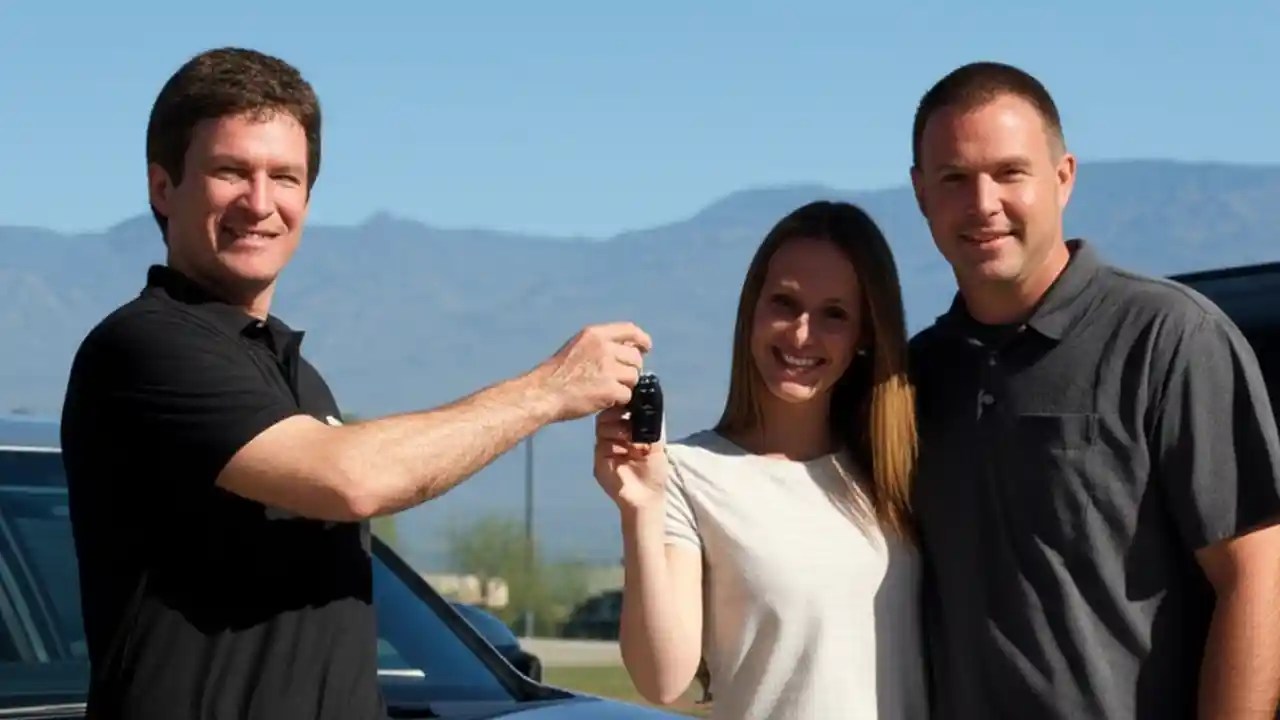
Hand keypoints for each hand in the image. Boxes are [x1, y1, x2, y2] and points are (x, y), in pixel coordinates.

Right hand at [533, 322, 651, 421]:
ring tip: (606, 390)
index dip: (641, 339)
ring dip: (624, 386)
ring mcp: (607, 368)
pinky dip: (618, 400)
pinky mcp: (609, 389)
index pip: (629, 330)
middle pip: (635, 357)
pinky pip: (627, 395)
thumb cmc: (557, 375)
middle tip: (618, 380)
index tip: (646, 347)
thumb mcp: (577, 347)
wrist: (543, 393)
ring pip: (634, 377)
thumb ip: (600, 345)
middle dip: (632, 369)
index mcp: (594, 334)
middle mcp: (603, 348)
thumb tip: (628, 350)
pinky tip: (603, 400)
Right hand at [593, 405, 667, 512]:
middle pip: (607, 415)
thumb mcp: (658, 444)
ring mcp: (605, 447)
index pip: (619, 411)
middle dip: (618, 411)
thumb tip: (654, 401)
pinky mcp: (600, 459)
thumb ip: (654, 424)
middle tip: (628, 415)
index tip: (631, 399)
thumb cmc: (653, 472)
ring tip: (631, 436)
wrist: (646, 497)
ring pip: (602, 426)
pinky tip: (626, 447)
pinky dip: (613, 442)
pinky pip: (601, 443)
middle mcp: (614, 437)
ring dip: (617, 426)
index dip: (624, 403)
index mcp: (627, 431)